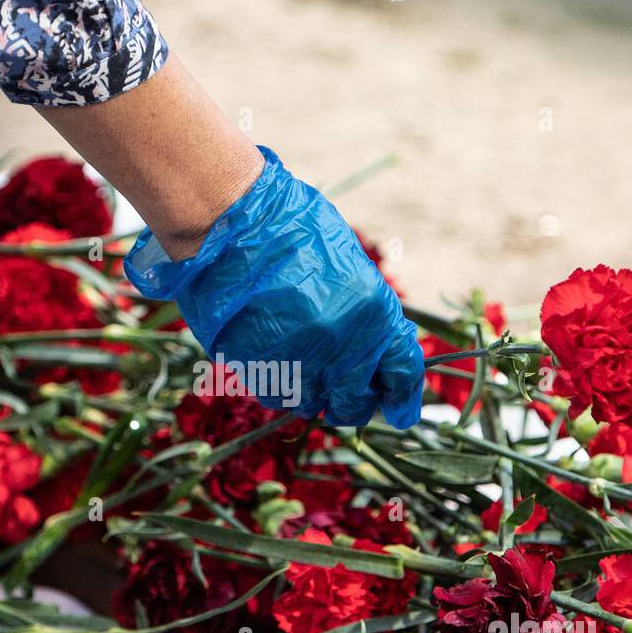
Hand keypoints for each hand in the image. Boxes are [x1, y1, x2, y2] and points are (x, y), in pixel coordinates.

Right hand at [124, 147, 423, 428]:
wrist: (229, 222)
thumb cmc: (288, 224)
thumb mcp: (346, 259)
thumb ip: (362, 306)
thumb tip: (369, 338)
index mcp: (373, 314)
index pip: (401, 373)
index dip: (403, 396)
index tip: (400, 410)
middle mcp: (342, 348)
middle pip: (356, 402)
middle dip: (355, 400)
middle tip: (347, 391)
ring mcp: (298, 364)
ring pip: (314, 405)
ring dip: (315, 394)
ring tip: (305, 368)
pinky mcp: (258, 369)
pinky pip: (277, 394)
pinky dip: (281, 385)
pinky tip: (276, 362)